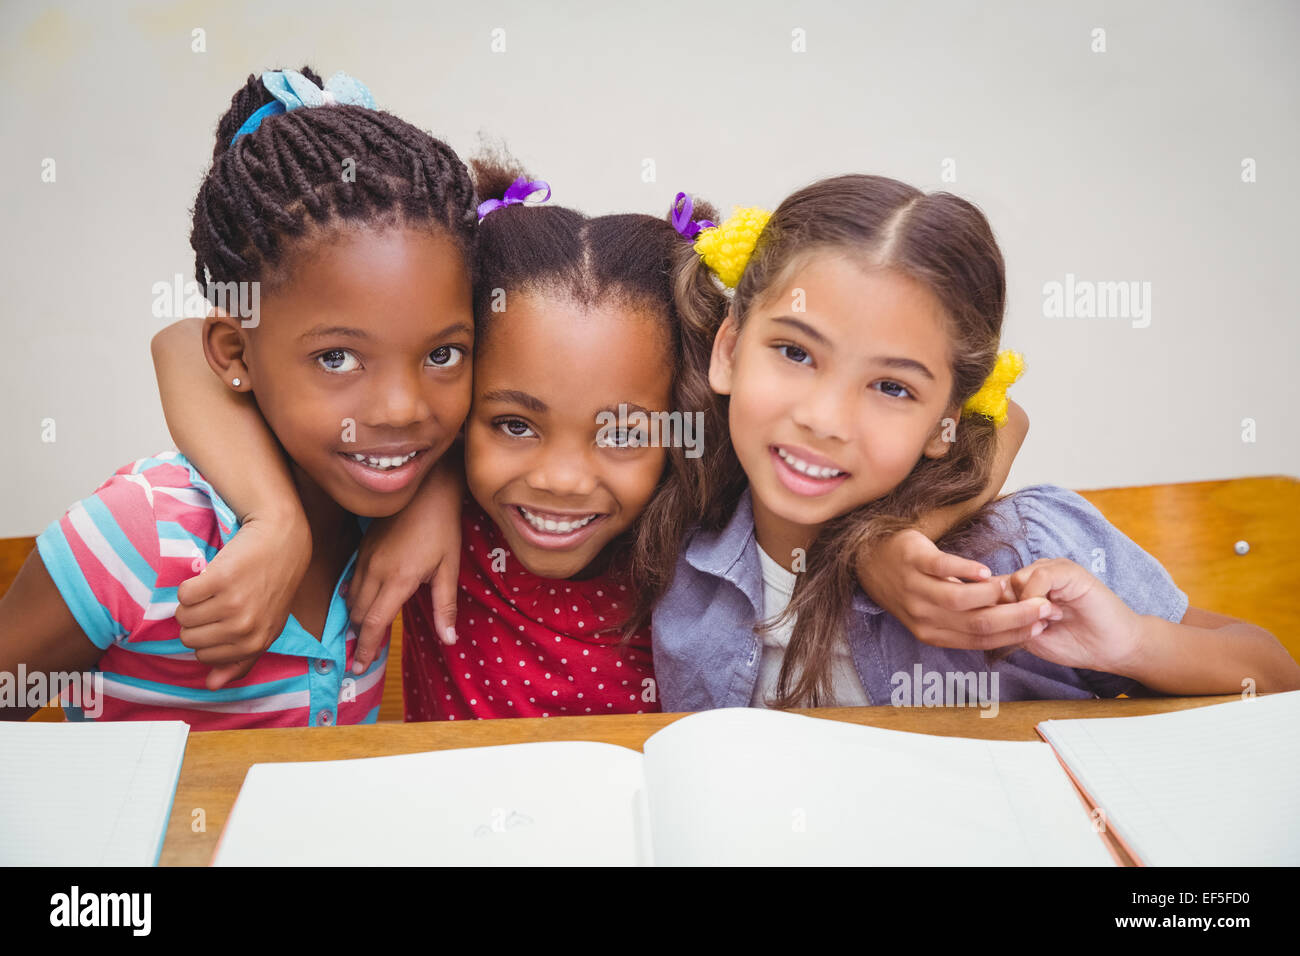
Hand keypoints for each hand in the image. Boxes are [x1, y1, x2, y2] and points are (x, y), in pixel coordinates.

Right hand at [175, 513, 311, 689]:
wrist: (282, 541)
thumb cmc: (272, 586)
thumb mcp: (266, 627)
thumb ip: (241, 660)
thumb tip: (211, 686)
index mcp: (256, 643)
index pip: (204, 657)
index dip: (206, 637)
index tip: (221, 619)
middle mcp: (245, 627)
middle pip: (189, 638)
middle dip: (197, 620)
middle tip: (218, 601)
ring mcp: (233, 603)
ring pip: (183, 616)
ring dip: (192, 602)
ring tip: (216, 589)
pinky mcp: (221, 579)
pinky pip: (184, 594)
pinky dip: (191, 585)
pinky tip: (212, 577)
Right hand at [346, 510, 459, 674]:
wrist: (427, 488)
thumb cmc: (442, 526)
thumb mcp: (450, 567)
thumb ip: (445, 605)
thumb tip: (448, 639)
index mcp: (398, 579)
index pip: (375, 623)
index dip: (367, 647)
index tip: (360, 666)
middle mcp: (376, 571)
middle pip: (359, 614)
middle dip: (358, 638)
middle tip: (359, 659)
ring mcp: (366, 558)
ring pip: (351, 598)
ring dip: (355, 619)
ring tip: (359, 637)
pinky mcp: (363, 548)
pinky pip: (351, 580)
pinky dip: (351, 598)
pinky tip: (354, 605)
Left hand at [857, 529, 1055, 650]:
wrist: (871, 558)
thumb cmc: (911, 584)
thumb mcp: (935, 611)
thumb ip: (968, 618)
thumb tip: (1011, 622)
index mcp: (933, 633)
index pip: (979, 641)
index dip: (1013, 636)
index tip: (1041, 626)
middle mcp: (924, 616)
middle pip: (976, 624)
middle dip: (1014, 618)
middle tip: (1042, 607)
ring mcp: (915, 589)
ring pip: (960, 601)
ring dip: (992, 596)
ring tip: (1014, 588)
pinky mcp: (912, 561)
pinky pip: (941, 568)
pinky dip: (965, 571)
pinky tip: (985, 571)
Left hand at [1003, 558, 1143, 671]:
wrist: (1113, 649)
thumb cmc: (1074, 644)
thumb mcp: (1029, 635)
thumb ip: (1007, 620)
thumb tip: (982, 606)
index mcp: (1025, 588)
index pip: (992, 589)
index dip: (990, 609)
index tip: (998, 629)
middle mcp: (1036, 575)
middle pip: (999, 584)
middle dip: (1008, 609)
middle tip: (1031, 627)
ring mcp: (1053, 570)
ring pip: (1017, 578)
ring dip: (1025, 605)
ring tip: (1047, 620)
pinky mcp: (1070, 571)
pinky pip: (1040, 575)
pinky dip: (1038, 597)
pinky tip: (1051, 612)